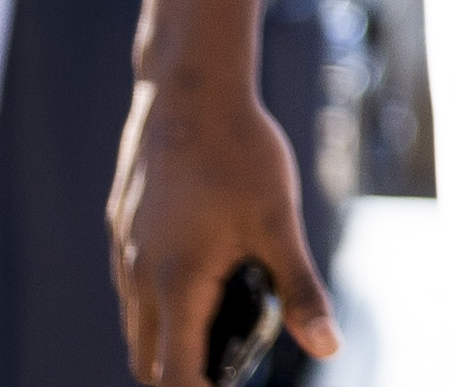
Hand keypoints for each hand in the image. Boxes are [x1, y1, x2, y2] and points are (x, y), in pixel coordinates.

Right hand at [109, 75, 340, 384]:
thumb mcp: (281, 222)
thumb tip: (328, 346)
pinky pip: (132, 288)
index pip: (174, 375)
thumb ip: (300, 289)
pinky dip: (159, 304)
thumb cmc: (241, 154)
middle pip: (148, 359)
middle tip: (230, 366)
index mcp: (178, 284)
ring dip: (170, 340)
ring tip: (221, 328)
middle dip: (184, 375)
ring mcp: (124, 253)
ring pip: (137, 324)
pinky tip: (201, 279)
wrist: (190, 92)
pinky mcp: (122, 229)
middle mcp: (139, 276)